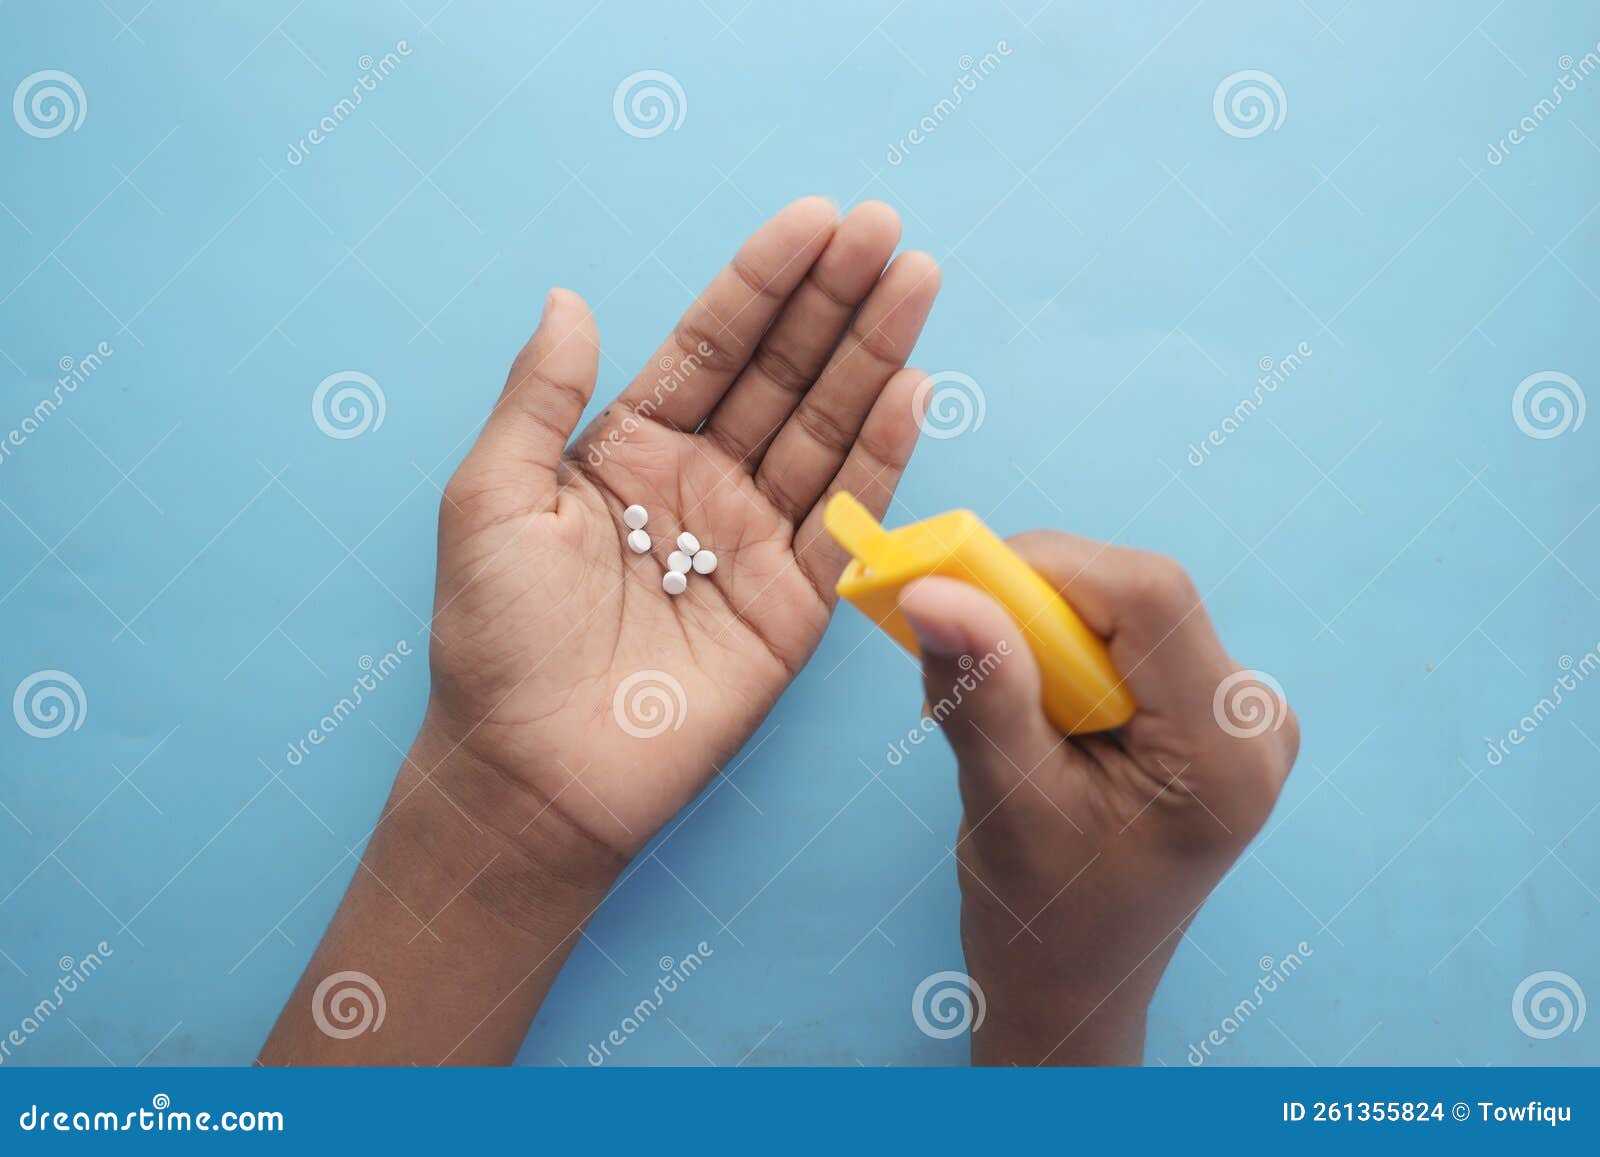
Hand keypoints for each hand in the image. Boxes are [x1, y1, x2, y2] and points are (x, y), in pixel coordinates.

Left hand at [422, 196, 940, 871]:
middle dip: (835, 302)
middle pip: (783, 376)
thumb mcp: (491, 497)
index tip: (816, 218)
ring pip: (825, 433)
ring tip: (917, 284)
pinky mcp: (793, 609)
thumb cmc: (494, 638)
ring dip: (873, 358)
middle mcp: (700, 484)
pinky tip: (912, 390)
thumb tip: (570, 297)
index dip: (762, 282)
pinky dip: (882, 460)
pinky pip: (846, 523)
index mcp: (629, 450)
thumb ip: (540, 396)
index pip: (710, 348)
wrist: (529, 773)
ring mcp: (753, 544)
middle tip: (889, 231)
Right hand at [895, 536, 1298, 1064]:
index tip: (952, 585)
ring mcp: (1238, 716)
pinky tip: (1029, 707)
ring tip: (992, 698)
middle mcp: (1253, 722)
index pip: (1151, 597)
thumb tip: (933, 590)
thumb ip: (983, 690)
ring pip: (1126, 608)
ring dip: (1041, 629)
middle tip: (957, 647)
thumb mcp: (1006, 802)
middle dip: (1034, 604)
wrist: (1073, 986)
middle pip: (1138, 596)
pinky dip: (1060, 650)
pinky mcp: (1208, 710)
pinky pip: (1129, 635)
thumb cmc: (1043, 920)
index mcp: (1225, 752)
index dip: (1047, 568)